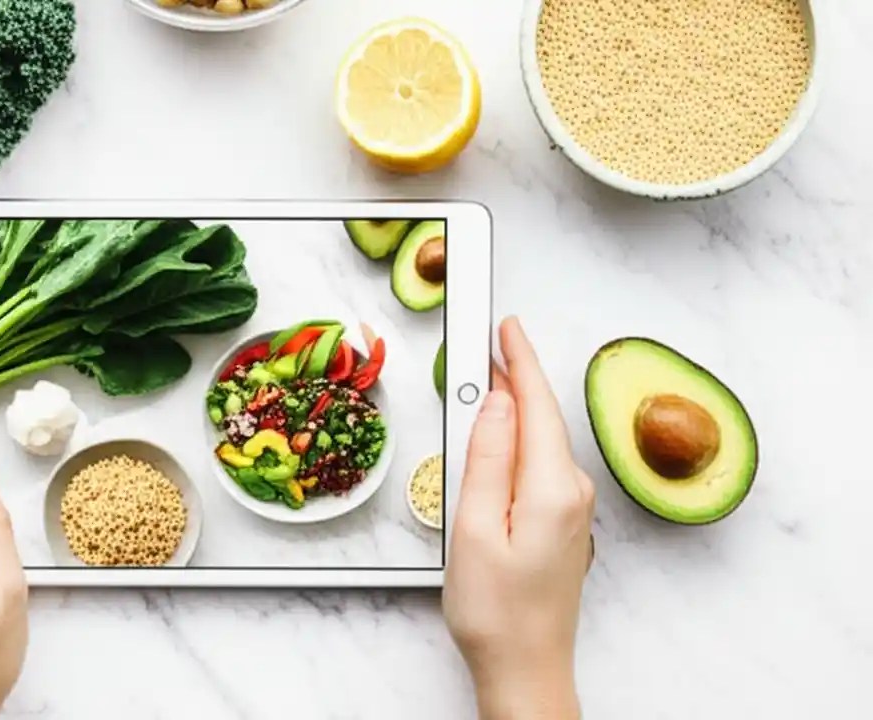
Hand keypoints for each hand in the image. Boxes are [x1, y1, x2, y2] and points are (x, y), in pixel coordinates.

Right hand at [444, 317, 594, 719]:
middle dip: (515, 377)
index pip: (536, 404)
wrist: (525, 669)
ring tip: (487, 380)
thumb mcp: (474, 528)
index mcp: (552, 489)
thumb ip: (486, 458)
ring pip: (541, 439)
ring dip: (516, 408)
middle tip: (485, 343)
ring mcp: (572, 509)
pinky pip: (541, 463)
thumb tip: (498, 402)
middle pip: (541, 417)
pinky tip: (501, 435)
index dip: (520, 359)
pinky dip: (520, 438)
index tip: (506, 324)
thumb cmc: (495, 612)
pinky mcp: (563, 523)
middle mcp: (572, 493)